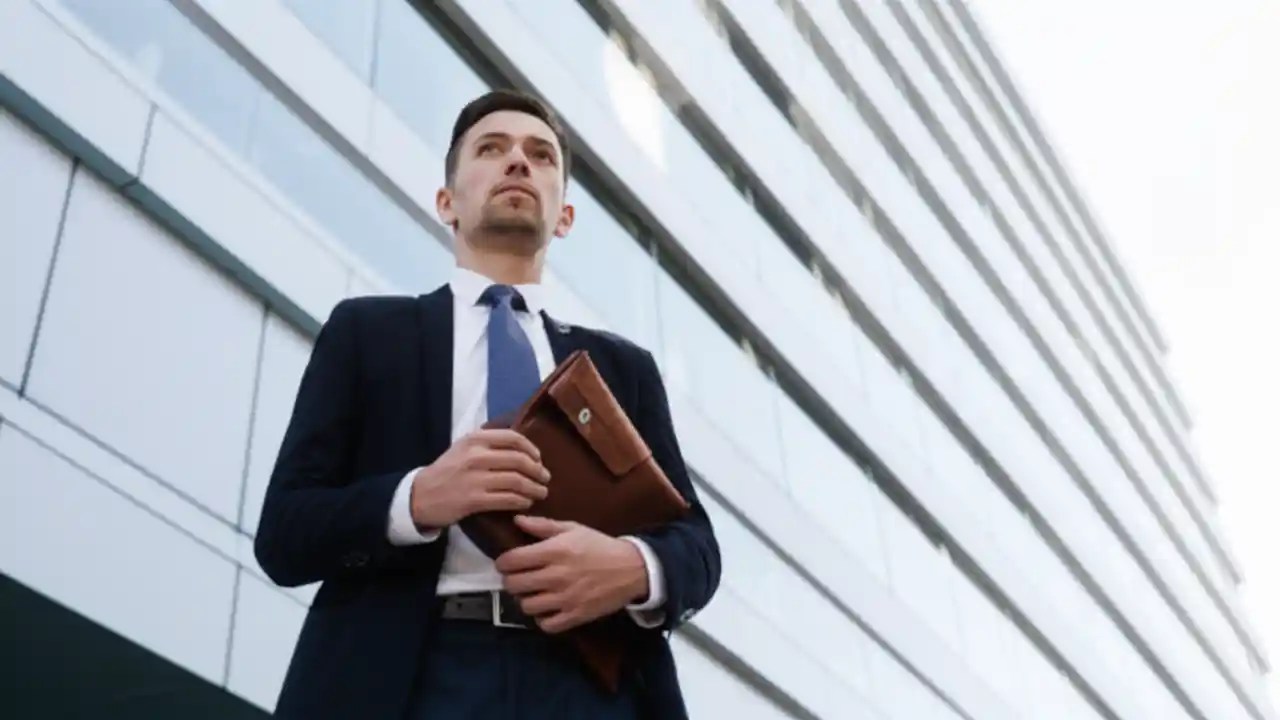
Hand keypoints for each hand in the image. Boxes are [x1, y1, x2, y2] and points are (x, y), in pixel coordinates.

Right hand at [409, 429, 550, 528]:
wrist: (420, 496)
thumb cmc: (447, 471)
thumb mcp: (463, 448)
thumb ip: (488, 444)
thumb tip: (522, 448)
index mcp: (475, 439)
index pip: (513, 438)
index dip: (531, 449)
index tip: (538, 459)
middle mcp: (476, 455)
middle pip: (519, 460)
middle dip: (537, 470)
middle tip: (545, 478)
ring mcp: (475, 478)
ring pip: (516, 481)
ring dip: (534, 488)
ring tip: (541, 493)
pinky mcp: (474, 499)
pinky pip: (507, 499)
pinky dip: (522, 501)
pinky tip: (526, 503)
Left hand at [495, 515, 649, 633]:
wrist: (632, 568)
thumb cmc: (599, 546)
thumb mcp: (573, 529)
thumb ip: (543, 526)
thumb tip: (517, 520)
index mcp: (555, 551)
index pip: (512, 561)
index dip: (503, 562)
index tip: (506, 562)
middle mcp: (557, 576)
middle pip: (514, 585)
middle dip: (511, 580)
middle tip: (518, 577)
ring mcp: (566, 598)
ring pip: (526, 606)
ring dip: (526, 599)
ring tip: (533, 593)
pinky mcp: (576, 616)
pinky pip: (546, 624)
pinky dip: (542, 618)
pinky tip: (547, 608)